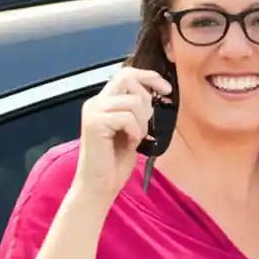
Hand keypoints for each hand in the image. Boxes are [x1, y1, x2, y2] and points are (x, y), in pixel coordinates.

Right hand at [72, 66, 171, 203]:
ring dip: (142, 121)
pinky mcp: (94, 122)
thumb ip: (137, 111)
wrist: (100, 184)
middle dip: (146, 99)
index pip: (126, 74)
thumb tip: (154, 93)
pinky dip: (136, 130)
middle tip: (147, 123)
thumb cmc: (116, 161)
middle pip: (127, 79)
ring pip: (132, 101)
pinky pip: (127, 117)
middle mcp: (96, 102)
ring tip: (136, 136)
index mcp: (104, 102)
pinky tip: (131, 141)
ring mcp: (93, 111)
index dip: (148, 77)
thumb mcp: (133, 130)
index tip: (165, 89)